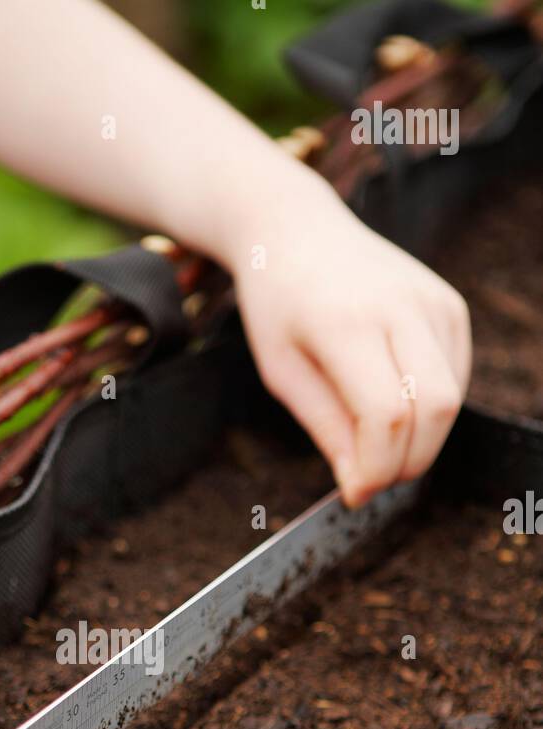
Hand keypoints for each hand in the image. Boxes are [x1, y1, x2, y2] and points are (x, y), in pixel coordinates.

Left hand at [224, 161, 471, 506]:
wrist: (296, 229)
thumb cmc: (278, 303)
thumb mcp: (282, 373)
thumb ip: (327, 430)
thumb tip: (361, 487)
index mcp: (348, 322)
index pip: (387, 415)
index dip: (377, 468)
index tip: (355, 493)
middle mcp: (402, 306)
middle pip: (435, 410)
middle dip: (406, 462)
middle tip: (370, 479)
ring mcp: (434, 301)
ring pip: (452, 399)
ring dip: (418, 440)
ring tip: (372, 441)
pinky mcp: (450, 305)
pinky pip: (455, 377)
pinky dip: (427, 409)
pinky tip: (390, 401)